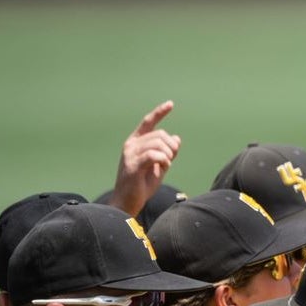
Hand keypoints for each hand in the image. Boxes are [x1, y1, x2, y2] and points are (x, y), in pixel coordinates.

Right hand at [108, 101, 180, 216]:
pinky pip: (154, 155)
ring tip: (165, 166)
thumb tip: (176, 138)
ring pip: (158, 143)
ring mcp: (130, 154)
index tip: (171, 104)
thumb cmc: (142, 184)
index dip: (159, 112)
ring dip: (168, 155)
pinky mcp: (132, 165)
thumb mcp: (159, 166)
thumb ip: (166, 152)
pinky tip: (163, 168)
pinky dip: (164, 161)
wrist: (128, 202)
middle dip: (171, 146)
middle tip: (171, 160)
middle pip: (160, 134)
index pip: (148, 123)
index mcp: (136, 142)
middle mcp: (131, 145)